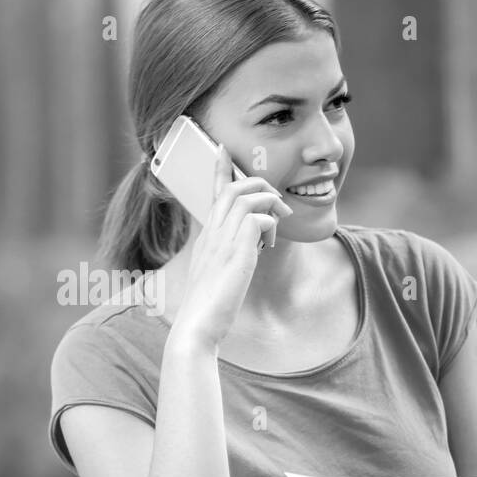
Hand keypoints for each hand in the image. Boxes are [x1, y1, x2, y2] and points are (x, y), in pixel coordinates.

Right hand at [170, 146, 292, 350]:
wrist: (197, 327)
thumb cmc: (209, 308)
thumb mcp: (218, 274)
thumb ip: (231, 255)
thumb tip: (252, 244)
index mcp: (207, 237)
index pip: (214, 194)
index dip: (220, 169)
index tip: (223, 149)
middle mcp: (212, 234)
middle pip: (233, 188)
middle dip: (258, 184)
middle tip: (277, 201)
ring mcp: (222, 241)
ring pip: (246, 197)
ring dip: (270, 203)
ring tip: (280, 222)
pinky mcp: (236, 252)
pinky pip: (257, 219)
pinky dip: (270, 225)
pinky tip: (270, 246)